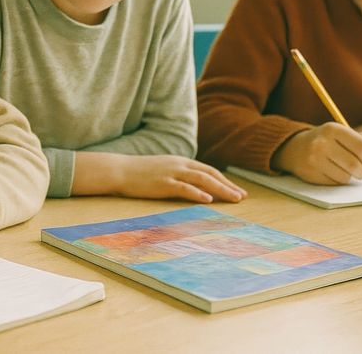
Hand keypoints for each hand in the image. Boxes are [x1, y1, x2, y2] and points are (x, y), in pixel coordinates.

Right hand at [74, 152, 246, 202]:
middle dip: (228, 185)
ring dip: (220, 189)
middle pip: (210, 174)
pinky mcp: (162, 183)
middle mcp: (180, 164)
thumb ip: (178, 174)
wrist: (119, 170)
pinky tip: (208, 199)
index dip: (224, 180)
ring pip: (202, 179)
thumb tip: (192, 186)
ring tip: (233, 199)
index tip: (237, 190)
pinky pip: (184, 187)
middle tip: (242, 197)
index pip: (208, 170)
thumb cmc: (140, 173)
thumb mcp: (163, 169)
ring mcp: (171, 173)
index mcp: (181, 161)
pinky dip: (197, 192)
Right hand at [271, 123, 361, 184]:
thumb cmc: (328, 141)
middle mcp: (322, 143)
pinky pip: (335, 183)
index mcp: (333, 129)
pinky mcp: (311, 173)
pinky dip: (340, 180)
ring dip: (352, 176)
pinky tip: (333, 172)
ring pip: (346, 176)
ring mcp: (314, 159)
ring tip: (347, 170)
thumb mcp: (345, 134)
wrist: (296, 148)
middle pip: (355, 164)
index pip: (361, 146)